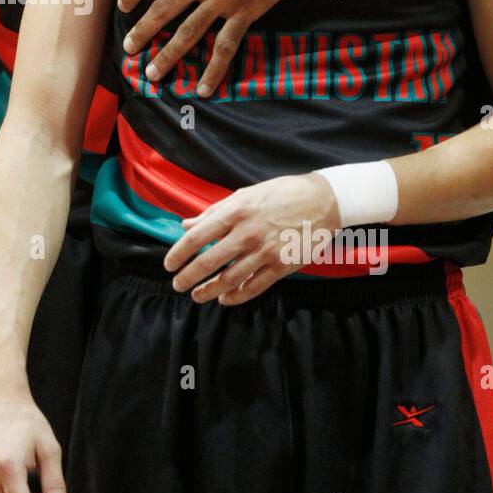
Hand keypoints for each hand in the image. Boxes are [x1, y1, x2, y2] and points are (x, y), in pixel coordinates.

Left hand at [117, 0, 321, 92]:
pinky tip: (203, 89)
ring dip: (169, 56)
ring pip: (189, 34)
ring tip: (153, 74)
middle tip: (129, 49)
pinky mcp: (248, 11)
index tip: (122, 6)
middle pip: (162, 11)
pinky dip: (214, 70)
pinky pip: (226, 46)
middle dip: (142, 32)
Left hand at [163, 173, 339, 303]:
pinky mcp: (282, 266)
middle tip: (177, 285)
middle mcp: (247, 233)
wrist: (323, 201)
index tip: (168, 264)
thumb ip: (213, 212)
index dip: (179, 253)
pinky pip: (254, 287)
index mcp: (236, 212)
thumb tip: (186, 225)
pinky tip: (225, 299)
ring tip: (197, 296)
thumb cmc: (280, 194)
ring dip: (209, 291)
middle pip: (209, 262)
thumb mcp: (244, 195)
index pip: (198, 237)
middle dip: (189, 277)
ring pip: (229, 279)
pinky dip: (236, 296)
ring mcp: (265, 252)